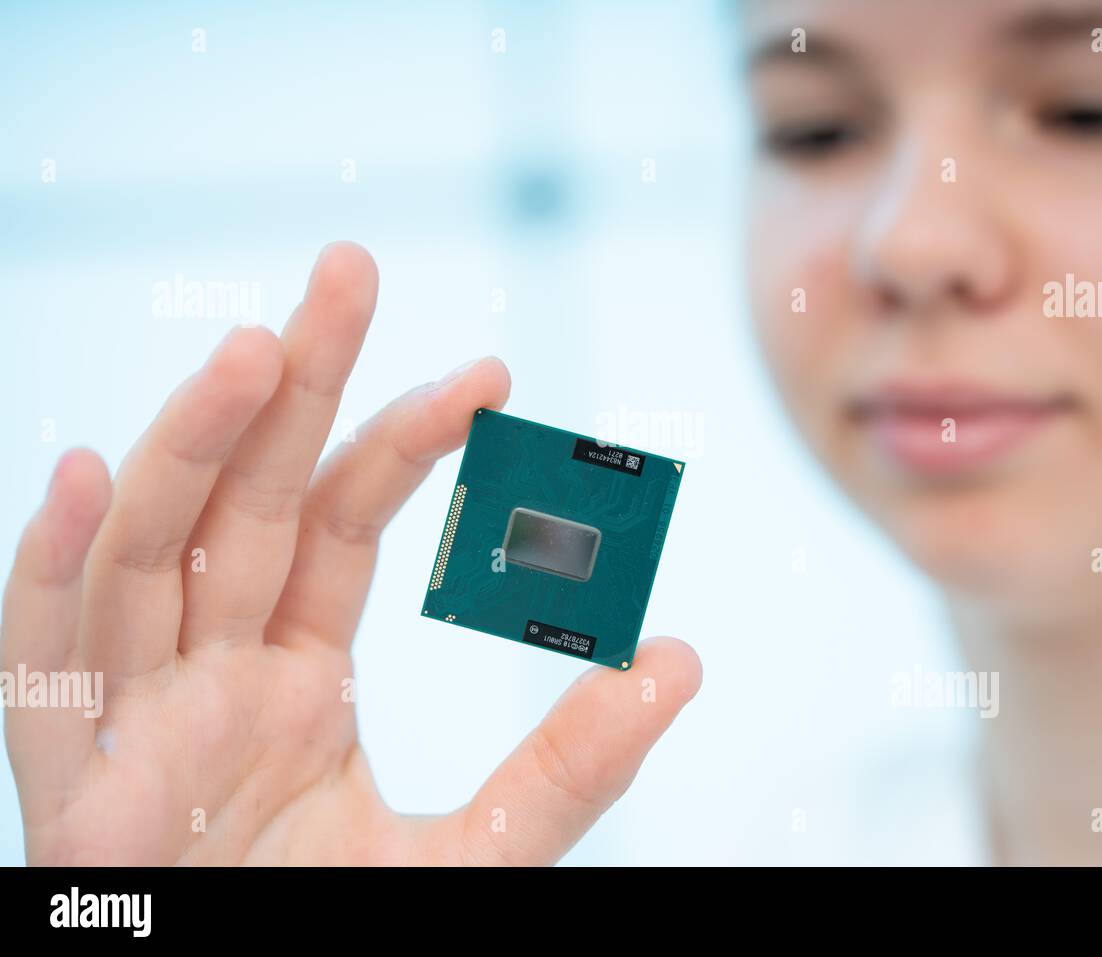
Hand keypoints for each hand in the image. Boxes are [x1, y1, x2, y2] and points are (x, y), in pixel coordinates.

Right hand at [1, 242, 701, 864]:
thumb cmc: (338, 939)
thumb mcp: (476, 852)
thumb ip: (569, 766)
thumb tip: (682, 660)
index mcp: (290, 680)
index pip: (339, 523)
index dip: (405, 442)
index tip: (492, 377)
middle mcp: (206, 675)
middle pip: (243, 498)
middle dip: (293, 380)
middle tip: (353, 265)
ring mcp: (133, 721)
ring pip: (148, 550)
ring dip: (192, 444)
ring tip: (255, 347)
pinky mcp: (68, 786)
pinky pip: (40, 659)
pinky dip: (51, 568)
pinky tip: (86, 471)